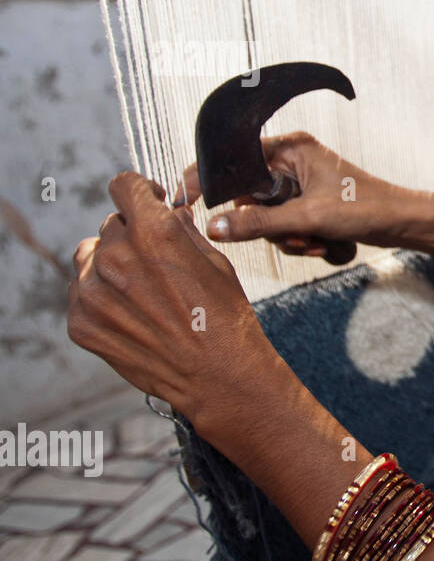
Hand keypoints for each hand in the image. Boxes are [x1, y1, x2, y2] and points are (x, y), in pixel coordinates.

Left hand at [67, 172, 281, 429]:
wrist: (218, 375)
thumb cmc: (224, 317)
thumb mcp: (215, 262)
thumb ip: (182, 231)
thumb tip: (168, 213)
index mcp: (154, 232)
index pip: (124, 186)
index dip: (139, 192)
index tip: (147, 204)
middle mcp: (116, 256)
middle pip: (111, 226)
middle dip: (132, 237)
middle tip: (156, 264)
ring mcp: (92, 291)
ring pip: (91, 258)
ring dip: (111, 266)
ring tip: (142, 293)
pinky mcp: (81, 322)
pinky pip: (82, 294)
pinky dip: (102, 299)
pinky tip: (134, 316)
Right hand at [174, 131, 404, 253]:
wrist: (403, 223)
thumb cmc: (365, 208)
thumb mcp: (307, 218)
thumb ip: (259, 224)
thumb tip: (214, 228)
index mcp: (290, 148)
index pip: (233, 159)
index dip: (208, 181)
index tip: (185, 200)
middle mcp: (292, 161)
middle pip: (250, 197)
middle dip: (269, 226)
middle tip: (294, 236)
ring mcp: (300, 183)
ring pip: (268, 217)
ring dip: (287, 237)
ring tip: (315, 242)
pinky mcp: (309, 203)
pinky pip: (286, 225)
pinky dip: (299, 239)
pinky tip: (321, 245)